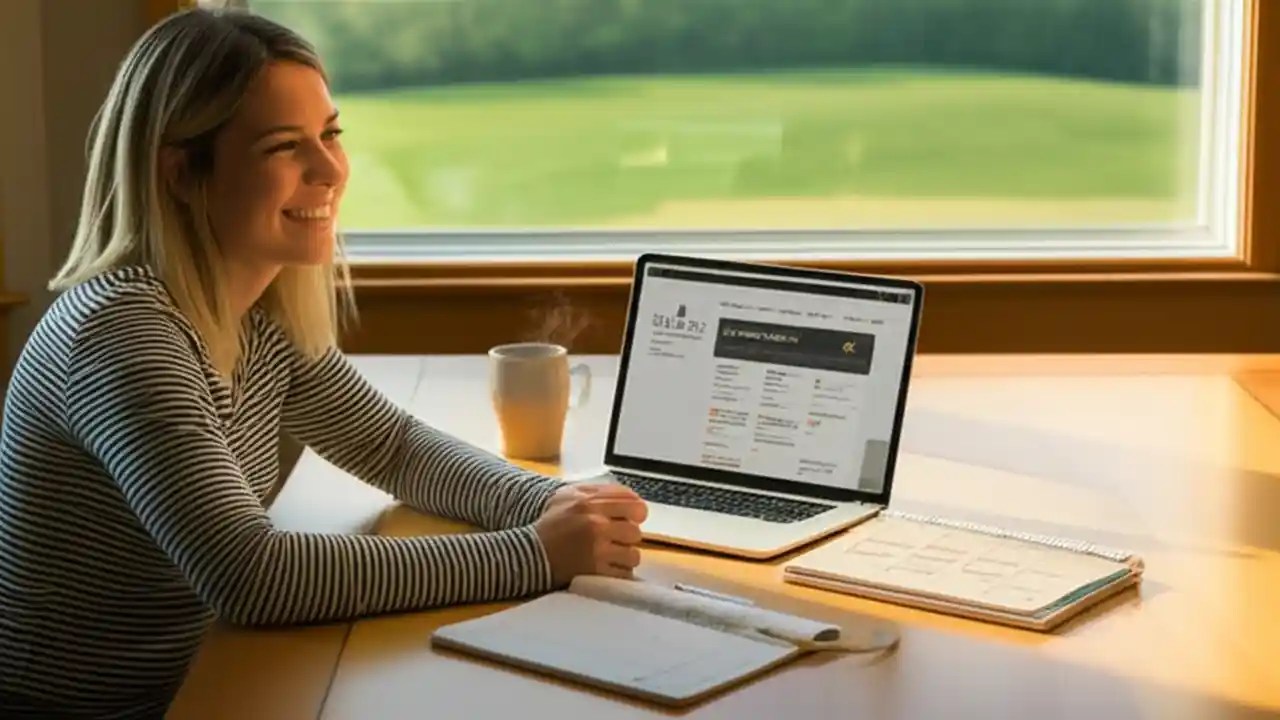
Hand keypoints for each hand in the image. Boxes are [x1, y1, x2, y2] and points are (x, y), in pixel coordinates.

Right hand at [533, 482, 647, 585]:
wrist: (530, 552)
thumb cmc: (551, 523)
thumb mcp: (569, 495)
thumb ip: (599, 491)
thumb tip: (631, 495)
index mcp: (591, 502)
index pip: (635, 504)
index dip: (636, 513)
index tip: (629, 518)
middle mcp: (596, 524)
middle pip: (635, 531)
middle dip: (628, 536)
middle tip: (617, 539)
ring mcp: (596, 550)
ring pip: (633, 554)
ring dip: (625, 556)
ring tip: (613, 555)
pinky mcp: (595, 572)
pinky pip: (624, 573)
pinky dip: (618, 571)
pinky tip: (608, 566)